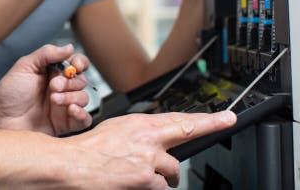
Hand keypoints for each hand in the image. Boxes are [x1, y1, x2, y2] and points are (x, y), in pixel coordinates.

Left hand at [0, 44, 91, 135]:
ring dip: (72, 96)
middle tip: (54, 85)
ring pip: (84, 98)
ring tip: (54, 99)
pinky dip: (83, 114)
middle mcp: (61, 88)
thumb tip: (69, 47)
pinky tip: (71, 110)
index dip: (80, 63)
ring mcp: (63, 106)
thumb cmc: (9, 91)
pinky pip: (84, 120)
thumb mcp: (25, 66)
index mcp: (53, 72)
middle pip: (82, 80)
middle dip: (71, 81)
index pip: (77, 64)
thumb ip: (47, 53)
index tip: (75, 66)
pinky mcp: (64, 124)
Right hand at [66, 111, 236, 187]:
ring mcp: (149, 158)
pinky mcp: (146, 178)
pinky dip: (150, 188)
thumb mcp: (116, 128)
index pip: (180, 118)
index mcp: (141, 123)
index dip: (206, 118)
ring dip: (163, 175)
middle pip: (188, 131)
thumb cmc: (89, 148)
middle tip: (226, 121)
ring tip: (142, 174)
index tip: (226, 115)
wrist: (73, 163)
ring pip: (172, 169)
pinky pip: (159, 187)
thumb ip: (140, 132)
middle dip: (211, 125)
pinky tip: (135, 183)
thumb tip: (156, 136)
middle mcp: (149, 137)